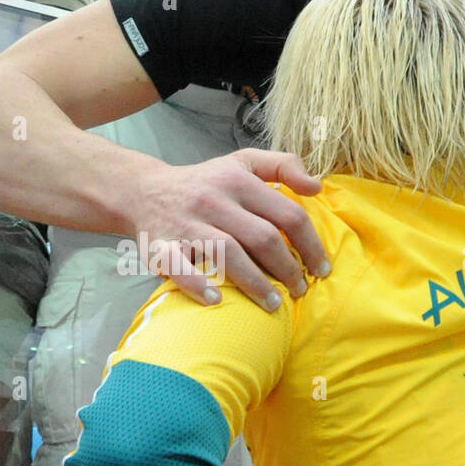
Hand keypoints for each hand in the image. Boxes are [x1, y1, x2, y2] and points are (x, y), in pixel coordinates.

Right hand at [131, 149, 328, 309]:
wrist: (144, 190)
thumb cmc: (204, 182)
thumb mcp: (242, 161)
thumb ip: (282, 165)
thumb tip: (317, 187)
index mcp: (237, 180)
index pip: (287, 213)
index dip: (310, 244)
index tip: (321, 268)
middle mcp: (213, 200)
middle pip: (262, 238)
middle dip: (288, 269)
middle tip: (301, 289)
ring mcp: (186, 224)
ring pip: (228, 254)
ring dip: (256, 284)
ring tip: (275, 304)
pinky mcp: (161, 245)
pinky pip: (179, 267)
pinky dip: (198, 284)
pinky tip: (216, 300)